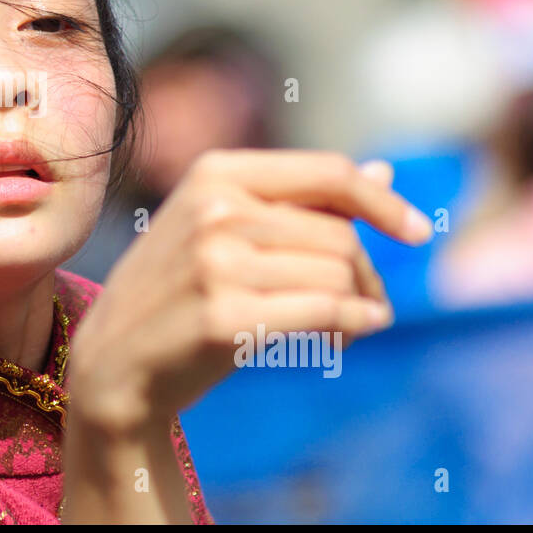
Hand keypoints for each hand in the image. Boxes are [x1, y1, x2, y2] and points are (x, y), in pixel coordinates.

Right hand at [68, 149, 432, 437]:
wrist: (112, 360)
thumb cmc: (177, 290)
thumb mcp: (223, 227)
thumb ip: (300, 200)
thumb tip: (383, 171)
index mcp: (215, 173)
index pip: (327, 172)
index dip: (383, 202)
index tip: (419, 232)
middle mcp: (215, 209)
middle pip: (340, 234)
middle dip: (365, 272)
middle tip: (364, 302)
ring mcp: (216, 263)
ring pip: (337, 275)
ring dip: (360, 305)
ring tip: (346, 324)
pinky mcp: (226, 317)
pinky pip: (326, 313)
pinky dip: (354, 325)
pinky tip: (350, 336)